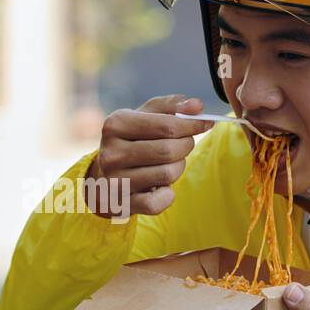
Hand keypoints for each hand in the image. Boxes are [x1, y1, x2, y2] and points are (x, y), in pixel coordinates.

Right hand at [86, 95, 212, 217]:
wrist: (104, 178)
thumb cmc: (132, 141)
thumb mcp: (145, 116)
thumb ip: (171, 107)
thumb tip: (197, 106)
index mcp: (115, 125)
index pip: (167, 125)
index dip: (193, 124)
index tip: (206, 123)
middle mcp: (111, 153)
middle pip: (170, 150)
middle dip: (185, 146)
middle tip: (183, 145)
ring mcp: (115, 181)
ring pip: (168, 174)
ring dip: (177, 168)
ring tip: (168, 164)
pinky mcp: (122, 204)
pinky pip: (158, 202)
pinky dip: (167, 195)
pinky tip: (161, 187)